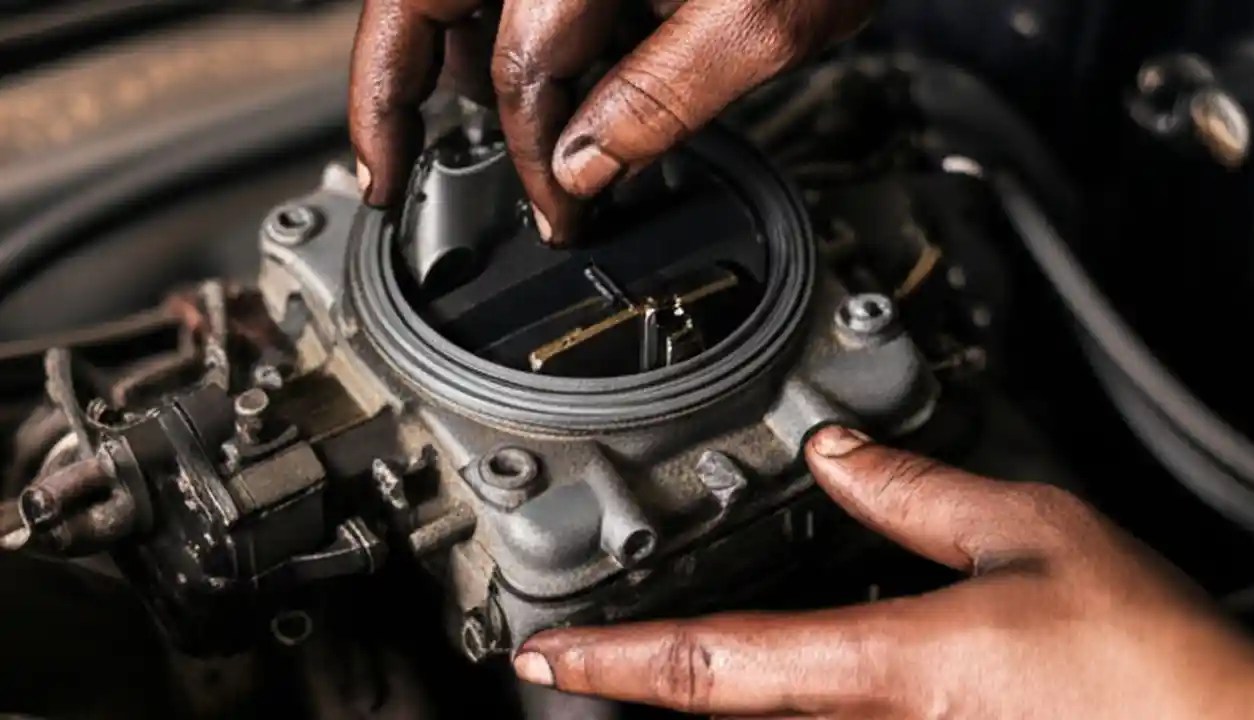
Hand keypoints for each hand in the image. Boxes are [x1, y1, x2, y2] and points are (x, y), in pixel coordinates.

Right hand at [349, 0, 876, 243]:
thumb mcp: (771, 16)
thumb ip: (667, 97)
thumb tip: (584, 167)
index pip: (518, 71)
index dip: (533, 160)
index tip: (560, 216)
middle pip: (421, 0)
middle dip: (394, 94)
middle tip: (382, 174)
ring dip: (450, 58)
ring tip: (455, 131)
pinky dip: (512, 28)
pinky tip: (541, 76)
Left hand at [511, 426, 1253, 718]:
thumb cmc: (1151, 664)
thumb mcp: (1035, 535)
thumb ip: (921, 491)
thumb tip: (845, 453)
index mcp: (892, 667)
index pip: (715, 666)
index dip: (617, 662)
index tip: (547, 657)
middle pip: (726, 709)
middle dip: (645, 679)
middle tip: (579, 652)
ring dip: (711, 687)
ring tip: (655, 647)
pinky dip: (784, 695)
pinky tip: (789, 662)